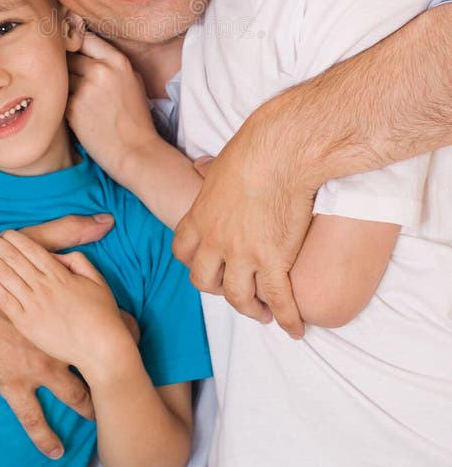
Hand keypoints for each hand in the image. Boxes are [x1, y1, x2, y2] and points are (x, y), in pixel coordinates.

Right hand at [0, 214, 113, 459]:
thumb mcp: (35, 249)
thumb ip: (69, 235)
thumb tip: (104, 221)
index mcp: (60, 310)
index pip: (98, 322)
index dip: (121, 331)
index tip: (138, 340)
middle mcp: (53, 342)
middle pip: (89, 362)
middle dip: (111, 374)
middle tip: (129, 384)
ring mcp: (35, 367)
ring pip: (69, 392)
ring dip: (86, 407)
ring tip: (103, 422)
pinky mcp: (13, 386)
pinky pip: (33, 417)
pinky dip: (44, 435)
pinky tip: (56, 450)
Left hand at [0, 230, 132, 383]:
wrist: (100, 348)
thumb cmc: (102, 315)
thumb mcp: (97, 280)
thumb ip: (78, 262)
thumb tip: (58, 256)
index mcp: (60, 274)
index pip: (33, 250)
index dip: (16, 239)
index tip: (4, 233)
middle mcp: (44, 286)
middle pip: (15, 259)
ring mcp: (33, 305)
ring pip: (7, 276)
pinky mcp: (26, 324)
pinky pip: (4, 300)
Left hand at [66, 31, 157, 179]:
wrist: (134, 151)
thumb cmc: (135, 118)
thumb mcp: (133, 80)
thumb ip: (112, 62)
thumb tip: (87, 46)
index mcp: (118, 60)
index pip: (85, 38)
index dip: (76, 45)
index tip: (73, 52)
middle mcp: (101, 70)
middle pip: (69, 55)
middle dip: (68, 65)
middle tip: (74, 79)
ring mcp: (85, 88)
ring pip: (61, 75)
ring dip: (63, 84)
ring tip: (78, 98)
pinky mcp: (72, 107)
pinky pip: (59, 96)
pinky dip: (63, 102)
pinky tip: (77, 113)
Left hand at [173, 102, 316, 339]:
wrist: (281, 152)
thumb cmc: (254, 150)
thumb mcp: (218, 164)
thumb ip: (208, 176)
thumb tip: (200, 167)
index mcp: (199, 216)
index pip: (183, 251)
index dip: (194, 262)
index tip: (207, 266)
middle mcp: (216, 240)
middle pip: (205, 280)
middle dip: (218, 290)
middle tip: (235, 292)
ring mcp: (243, 254)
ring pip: (238, 296)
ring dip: (250, 309)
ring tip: (263, 314)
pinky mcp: (274, 260)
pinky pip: (278, 300)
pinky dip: (286, 318)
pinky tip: (295, 328)